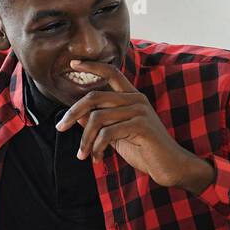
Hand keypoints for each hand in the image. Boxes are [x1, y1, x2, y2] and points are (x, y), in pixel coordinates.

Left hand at [56, 60, 214, 192]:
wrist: (169, 166)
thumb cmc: (143, 150)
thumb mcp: (116, 135)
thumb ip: (99, 123)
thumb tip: (76, 115)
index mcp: (132, 97)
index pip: (112, 73)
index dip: (92, 66)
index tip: (73, 63)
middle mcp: (136, 99)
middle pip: (94, 97)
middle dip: (72, 112)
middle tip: (60, 127)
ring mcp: (140, 111)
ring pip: (97, 118)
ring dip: (85, 139)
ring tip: (83, 155)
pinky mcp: (141, 126)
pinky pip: (107, 133)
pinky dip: (97, 148)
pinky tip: (97, 159)